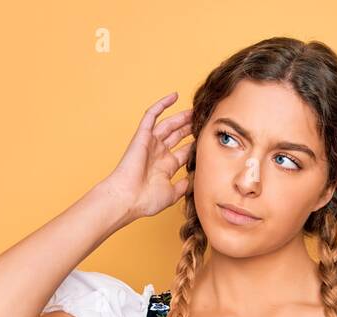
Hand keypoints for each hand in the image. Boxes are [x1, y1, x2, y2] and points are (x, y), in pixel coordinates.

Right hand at [101, 91, 193, 221]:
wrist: (127, 198)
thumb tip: (193, 181)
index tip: (208, 139)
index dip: (195, 145)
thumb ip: (183, 186)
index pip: (184, 152)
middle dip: (190, 128)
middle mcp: (158, 154)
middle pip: (178, 136)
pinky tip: (174, 96)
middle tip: (203, 120)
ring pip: (169, 124)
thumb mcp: (171, 194)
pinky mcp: (142, 135)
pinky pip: (151, 115)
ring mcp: (151, 144)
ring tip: (194, 110)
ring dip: (181, 117)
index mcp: (166, 167)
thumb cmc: (145, 200)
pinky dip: (162, 105)